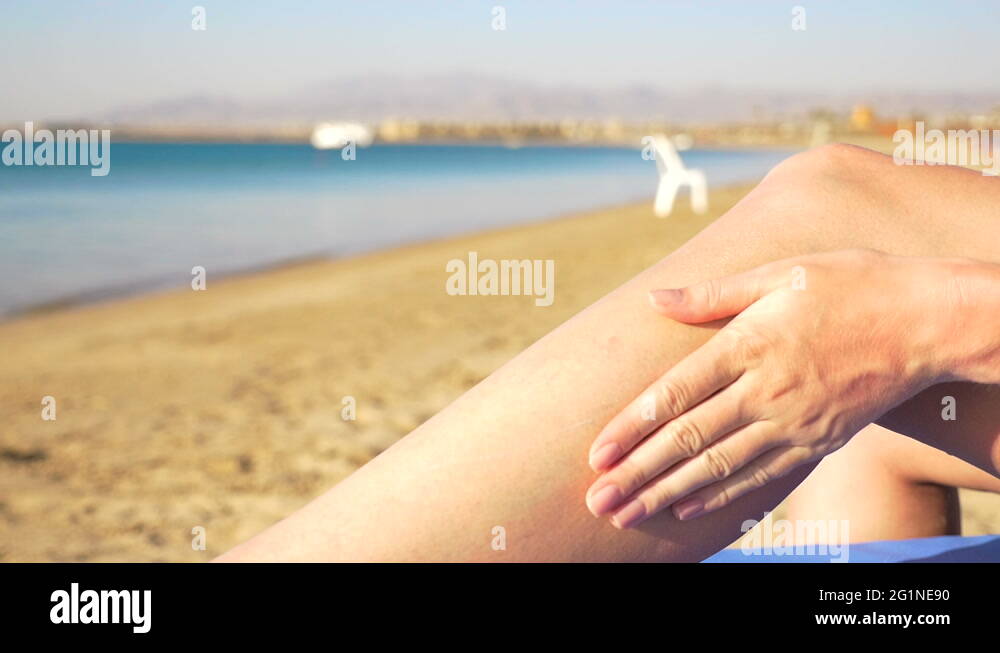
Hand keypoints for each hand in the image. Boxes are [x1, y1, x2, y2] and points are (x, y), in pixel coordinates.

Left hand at [585, 249, 957, 527]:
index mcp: (747, 344)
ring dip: (666, 493)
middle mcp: (765, 390)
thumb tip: (656, 298)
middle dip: (637, 474)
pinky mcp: (817, 440)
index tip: (596, 454)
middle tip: (598, 502)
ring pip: (717, 466)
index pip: (673, 395)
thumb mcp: (779, 273)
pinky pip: (759, 475)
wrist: (928, 320)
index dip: (630, 428)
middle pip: (687, 440)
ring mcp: (792, 422)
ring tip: (625, 515)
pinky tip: (685, 507)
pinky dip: (719, 495)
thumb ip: (713, 294)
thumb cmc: (850, 285)